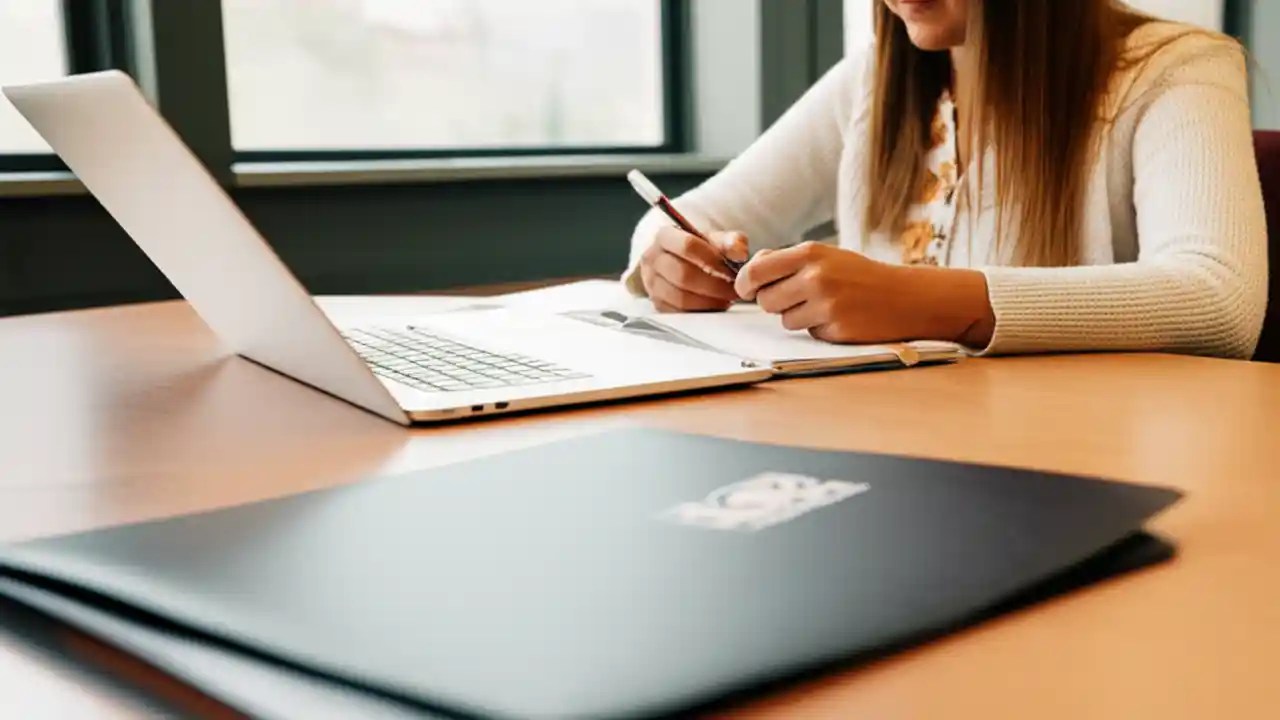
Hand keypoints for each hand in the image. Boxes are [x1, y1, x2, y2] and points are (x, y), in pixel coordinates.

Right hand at [640, 227, 749, 312]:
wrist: (679, 264)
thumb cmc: (699, 251)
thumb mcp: (715, 240)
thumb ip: (731, 242)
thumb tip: (739, 253)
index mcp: (665, 236)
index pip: (687, 245)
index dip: (712, 259)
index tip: (731, 270)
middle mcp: (652, 259)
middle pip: (684, 275)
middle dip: (714, 285)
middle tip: (733, 289)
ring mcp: (652, 284)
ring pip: (681, 298)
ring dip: (709, 301)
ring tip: (726, 298)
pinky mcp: (657, 304)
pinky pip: (680, 313)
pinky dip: (701, 311)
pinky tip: (715, 305)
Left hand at [734, 241, 995, 345]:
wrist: (904, 297)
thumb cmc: (859, 275)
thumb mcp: (825, 256)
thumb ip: (787, 261)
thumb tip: (751, 268)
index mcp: (809, 253)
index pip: (757, 270)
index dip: (745, 283)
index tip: (746, 289)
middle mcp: (815, 277)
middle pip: (765, 300)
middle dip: (775, 302)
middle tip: (797, 297)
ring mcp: (826, 304)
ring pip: (785, 320)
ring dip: (798, 317)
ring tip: (825, 306)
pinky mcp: (835, 329)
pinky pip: (808, 333)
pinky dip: (819, 329)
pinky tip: (839, 318)